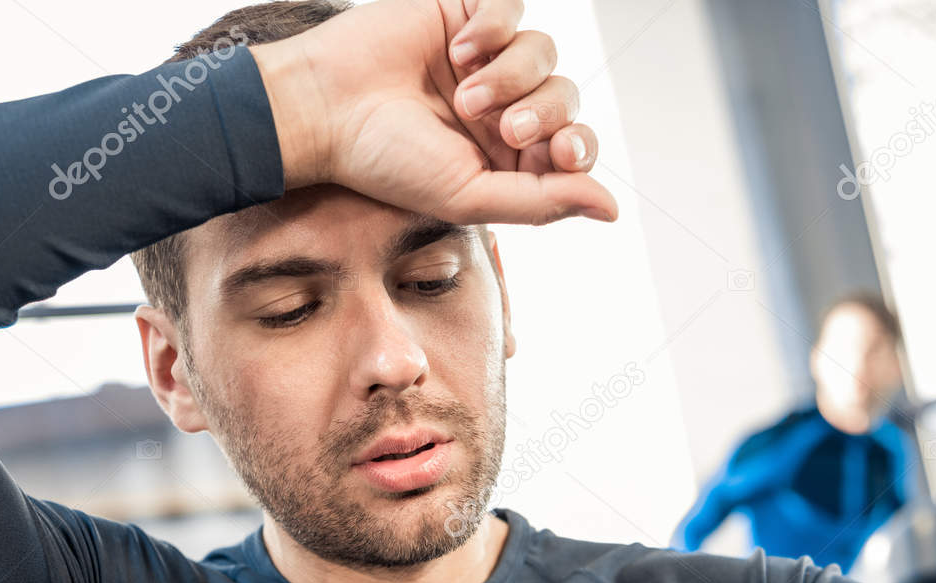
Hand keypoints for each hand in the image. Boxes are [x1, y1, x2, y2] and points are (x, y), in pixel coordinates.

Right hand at [249, 0, 616, 225]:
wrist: (324, 107)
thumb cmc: (387, 161)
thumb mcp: (470, 197)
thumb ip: (543, 202)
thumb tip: (611, 209)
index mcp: (506, 155)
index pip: (572, 144)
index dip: (576, 144)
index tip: (557, 151)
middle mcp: (501, 105)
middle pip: (565, 96)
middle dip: (542, 112)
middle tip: (502, 126)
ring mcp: (486, 56)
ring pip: (544, 52)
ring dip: (512, 74)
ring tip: (465, 93)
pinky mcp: (465, 10)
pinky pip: (513, 7)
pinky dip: (496, 26)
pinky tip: (460, 47)